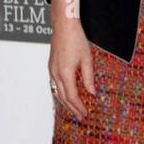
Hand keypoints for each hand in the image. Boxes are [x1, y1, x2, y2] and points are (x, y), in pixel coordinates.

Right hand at [49, 0, 94, 118]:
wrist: (63, 26)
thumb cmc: (76, 40)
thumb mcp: (87, 59)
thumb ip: (88, 78)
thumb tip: (92, 93)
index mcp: (65, 73)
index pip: (72, 96)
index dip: (79, 107)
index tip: (86, 114)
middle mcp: (55, 74)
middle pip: (63, 97)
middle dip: (72, 109)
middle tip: (81, 117)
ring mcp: (51, 70)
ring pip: (57, 92)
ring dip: (66, 103)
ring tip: (75, 110)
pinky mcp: (51, 67)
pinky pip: (55, 85)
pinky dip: (62, 94)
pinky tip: (68, 96)